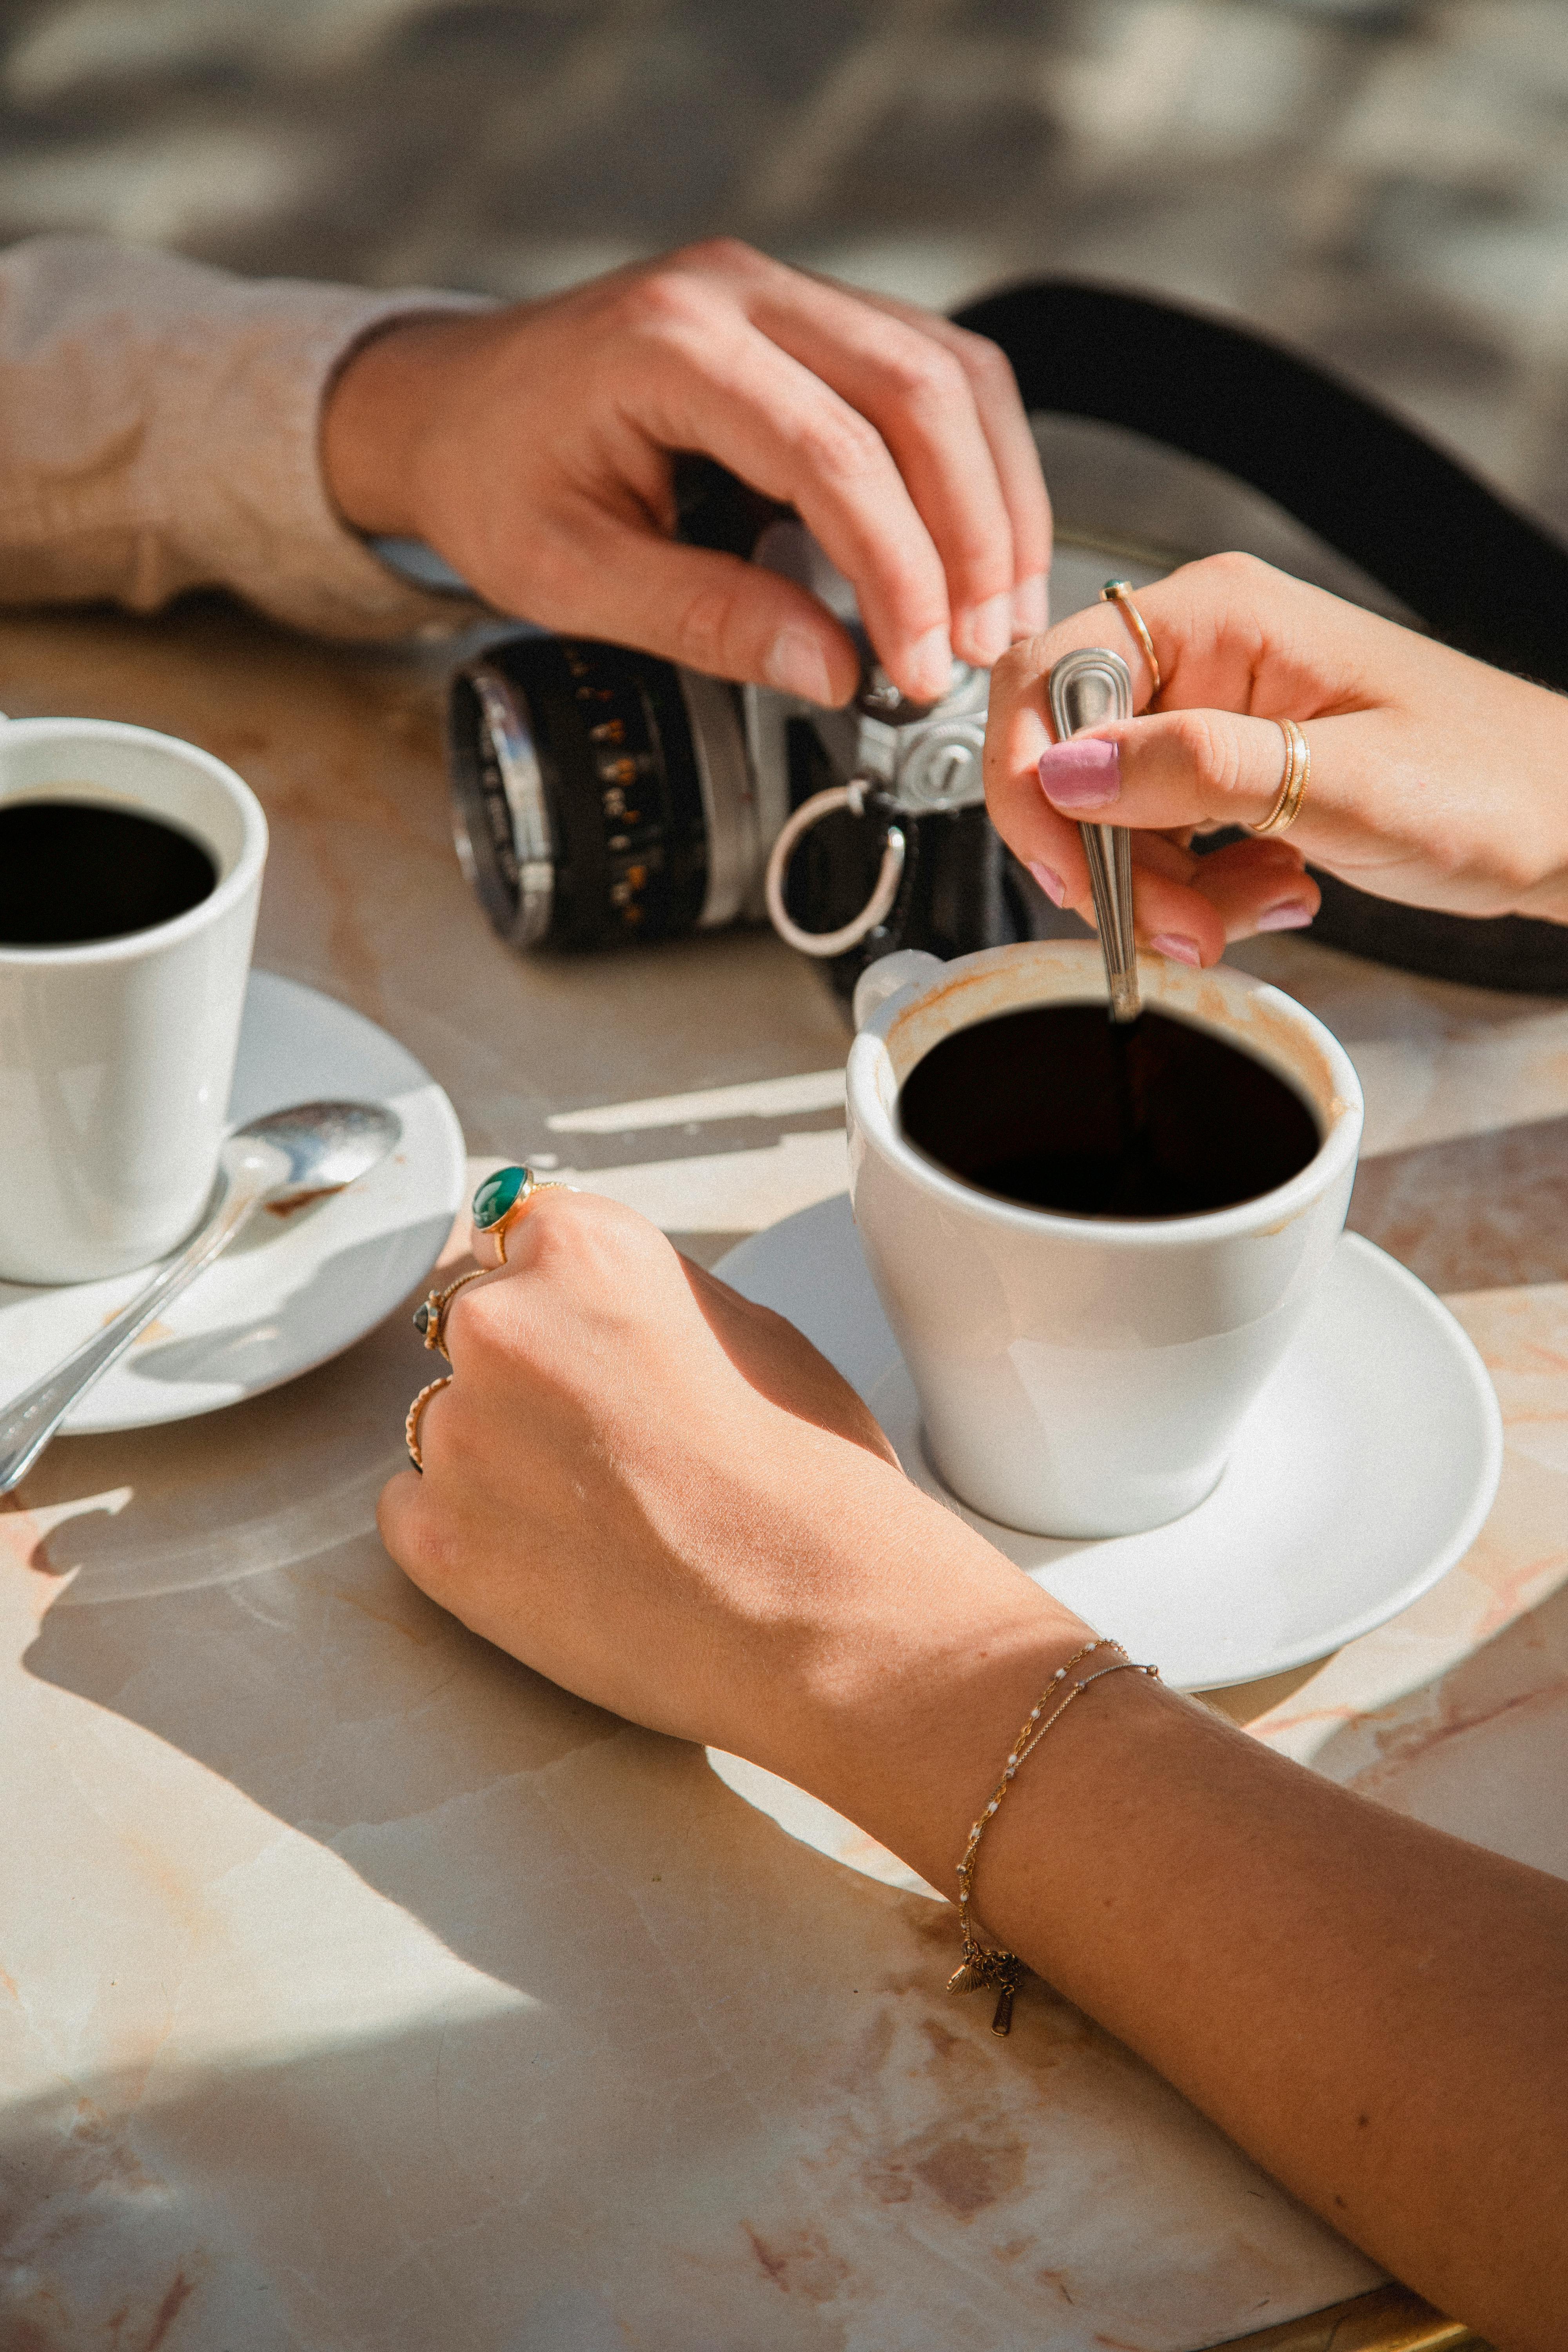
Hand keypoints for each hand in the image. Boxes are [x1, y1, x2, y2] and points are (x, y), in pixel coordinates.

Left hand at [322, 239, 1051, 706]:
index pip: (834, 454)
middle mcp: (741, 290)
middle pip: (921, 392)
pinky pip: (933, 373)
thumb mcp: (568, 575)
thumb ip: (704, 619)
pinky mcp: (814, 319)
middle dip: (973, 535)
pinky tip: (972, 551)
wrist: (447, 403)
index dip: (900, 572)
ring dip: (994, 499)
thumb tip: (833, 671)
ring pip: (952, 373)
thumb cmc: (491, 476)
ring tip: (995, 613)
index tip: (917, 668)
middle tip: (981, 648)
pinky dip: (972, 468)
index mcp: (668, 344)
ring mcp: (784, 292)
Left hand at [378, 1189, 1083, 1852]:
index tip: (577, 1339)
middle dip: (521, 1376)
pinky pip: (413, 1513)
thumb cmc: (809, 1474)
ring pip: (445, 1425)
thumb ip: (646, 1294)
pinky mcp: (436, 1539)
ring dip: (500, 1458)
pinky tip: (558, 1559)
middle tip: (605, 1442)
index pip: (509, 1235)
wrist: (818, 1610)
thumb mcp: (749, 1326)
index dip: (551, 1296)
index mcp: (582, 1249)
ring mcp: (458, 1433)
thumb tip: (603, 1300)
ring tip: (599, 1515)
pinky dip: (469, 1534)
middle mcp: (499, 1323)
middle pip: (468, 1329)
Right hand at [984, 551, 1567, 966]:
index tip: (1070, 876)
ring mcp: (1214, 712)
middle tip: (1171, 928)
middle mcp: (1204, 653)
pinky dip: (1197, 890)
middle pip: (1068, 755)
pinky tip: (1272, 894)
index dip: (1035, 782)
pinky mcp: (1230, 769)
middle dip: (1106, 860)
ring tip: (1250, 911)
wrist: (1567, 821)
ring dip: (1160, 889)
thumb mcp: (1341, 785)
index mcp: (1220, 617)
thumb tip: (1063, 775)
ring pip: (1111, 814)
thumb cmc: (1492, 784)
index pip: (1052, 678)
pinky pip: (1161, 839)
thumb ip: (1196, 773)